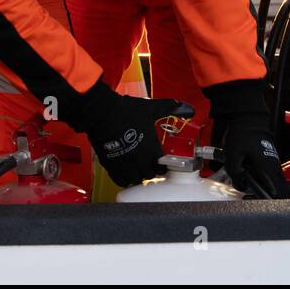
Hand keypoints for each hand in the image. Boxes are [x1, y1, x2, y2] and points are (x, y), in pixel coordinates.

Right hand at [74, 82, 193, 186]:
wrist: (102, 113)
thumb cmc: (127, 111)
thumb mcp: (151, 108)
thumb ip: (169, 108)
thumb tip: (187, 108)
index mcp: (152, 150)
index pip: (162, 168)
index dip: (161, 164)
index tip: (159, 160)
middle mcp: (140, 161)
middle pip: (149, 175)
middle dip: (149, 169)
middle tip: (147, 162)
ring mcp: (125, 166)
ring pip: (135, 180)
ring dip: (137, 175)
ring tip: (135, 167)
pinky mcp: (111, 166)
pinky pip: (120, 181)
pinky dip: (124, 178)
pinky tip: (124, 170)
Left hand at [206, 79, 289, 197]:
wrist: (247, 115)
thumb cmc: (242, 132)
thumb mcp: (232, 156)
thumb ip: (236, 174)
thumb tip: (241, 185)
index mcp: (267, 167)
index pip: (275, 191)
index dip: (267, 198)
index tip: (258, 199)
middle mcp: (274, 165)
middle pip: (271, 186)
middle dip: (258, 188)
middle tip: (245, 182)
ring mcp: (272, 159)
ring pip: (267, 178)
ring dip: (256, 178)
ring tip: (244, 170)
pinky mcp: (268, 155)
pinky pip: (264, 169)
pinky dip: (255, 170)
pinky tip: (245, 163)